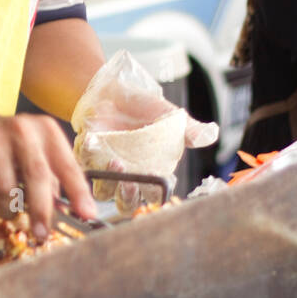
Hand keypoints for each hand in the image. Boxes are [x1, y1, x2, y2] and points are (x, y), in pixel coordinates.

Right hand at [0, 109, 97, 239]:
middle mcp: (21, 130)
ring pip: (5, 191)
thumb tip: (70, 214)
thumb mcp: (36, 152)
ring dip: (6, 210)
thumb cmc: (11, 147)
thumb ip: (53, 179)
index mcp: (46, 131)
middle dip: (41, 211)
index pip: (67, 165)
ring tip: (5, 206)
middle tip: (42, 234)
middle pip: (36, 176)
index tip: (87, 214)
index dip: (78, 192)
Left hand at [71, 50, 218, 212]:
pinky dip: (88, 159)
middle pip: (128, 204)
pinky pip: (85, 169)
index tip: (156, 176)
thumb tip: (210, 135)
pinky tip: (94, 141)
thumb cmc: (143, 107)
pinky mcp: (87, 161)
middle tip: (130, 181)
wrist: (112, 93)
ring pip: (105, 193)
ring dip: (108, 183)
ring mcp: (107, 171)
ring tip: (114, 160)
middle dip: (129, 197)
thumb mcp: (168, 115)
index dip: (156, 191)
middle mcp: (130, 177)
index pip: (157, 194)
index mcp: (153, 172)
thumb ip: (189, 128)